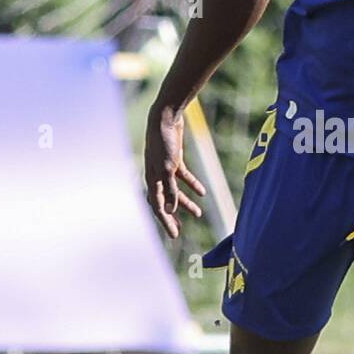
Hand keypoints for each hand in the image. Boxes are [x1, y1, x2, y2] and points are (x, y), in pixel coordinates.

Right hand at [144, 105, 204, 238]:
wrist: (165, 118)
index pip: (158, 206)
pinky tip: (202, 193)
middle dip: (172, 217)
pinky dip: (192, 185)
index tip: (174, 236)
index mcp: (151, 180)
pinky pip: (183, 177)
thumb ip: (170, 188)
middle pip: (164, 202)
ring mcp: (165, 168)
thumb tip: (171, 210)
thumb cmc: (164, 142)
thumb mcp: (169, 167)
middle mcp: (156, 176)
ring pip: (175, 191)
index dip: (166, 222)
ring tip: (198, 213)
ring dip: (185, 203)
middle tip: (179, 232)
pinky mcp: (174, 159)